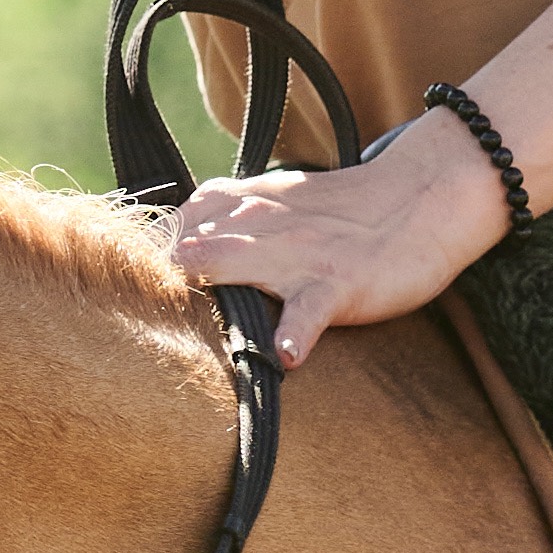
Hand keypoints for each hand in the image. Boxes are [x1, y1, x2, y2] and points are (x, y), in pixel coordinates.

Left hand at [164, 117, 504, 367]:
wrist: (421, 197)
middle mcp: (259, 225)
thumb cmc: (342, 212)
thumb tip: (173, 254)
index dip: (144, 264)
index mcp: (240, 204)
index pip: (172, 228)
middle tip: (139, 324)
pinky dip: (296, 333)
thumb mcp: (275, 202)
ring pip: (235, 265)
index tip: (131, 297)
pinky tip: (286, 356)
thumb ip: (225, 221)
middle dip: (160, 283)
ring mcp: (297, 255)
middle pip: (189, 250)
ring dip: (208, 291)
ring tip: (187, 329)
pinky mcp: (337, 284)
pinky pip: (308, 311)